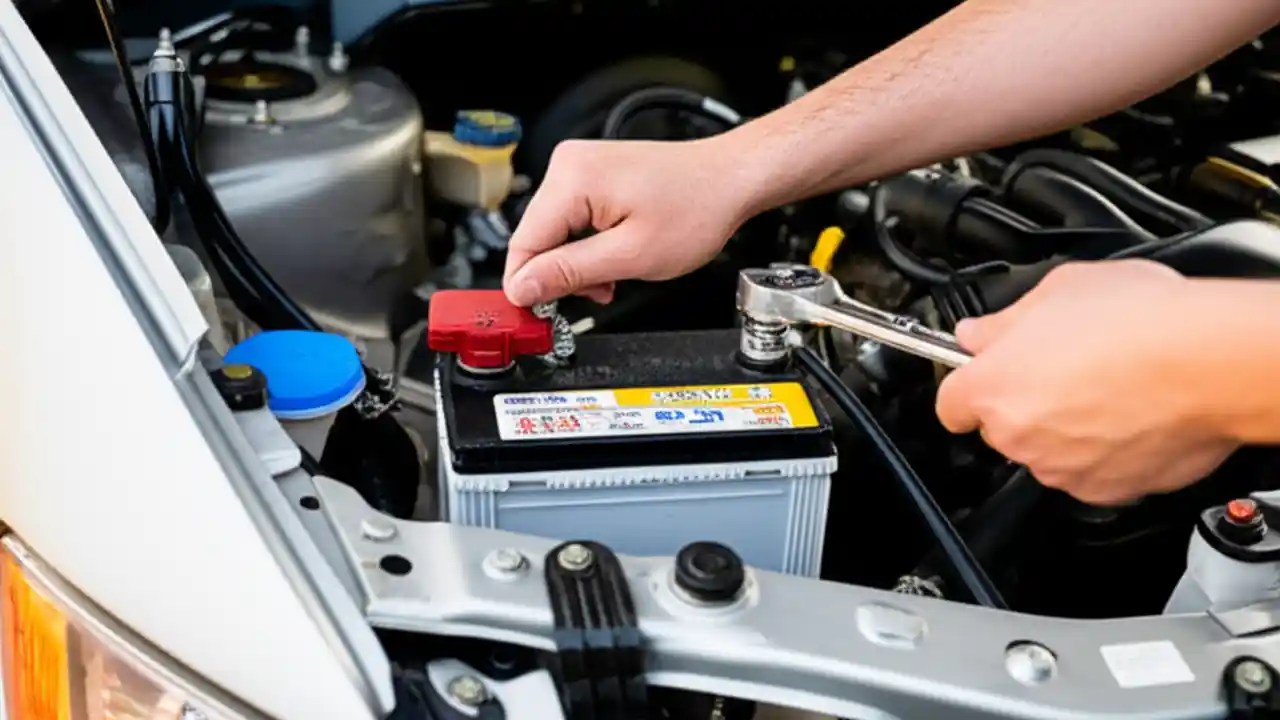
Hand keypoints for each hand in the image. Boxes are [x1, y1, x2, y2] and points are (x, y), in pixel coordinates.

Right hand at [503, 137, 750, 305]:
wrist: (731, 179)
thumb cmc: (698, 207)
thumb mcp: (631, 255)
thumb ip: (569, 273)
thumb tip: (522, 289)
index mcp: (572, 178)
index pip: (523, 243)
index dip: (527, 286)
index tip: (535, 317)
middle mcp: (569, 165)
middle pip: (537, 238)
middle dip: (560, 276)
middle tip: (596, 294)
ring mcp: (580, 167)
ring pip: (555, 233)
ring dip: (577, 265)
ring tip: (613, 277)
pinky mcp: (593, 175)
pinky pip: (573, 220)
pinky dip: (588, 246)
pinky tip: (613, 258)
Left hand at [935, 260, 1237, 504]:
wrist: (1208, 362)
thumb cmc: (1139, 321)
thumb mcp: (1058, 290)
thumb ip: (1006, 320)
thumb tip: (981, 333)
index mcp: (991, 386)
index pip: (951, 403)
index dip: (970, 387)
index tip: (985, 375)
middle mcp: (1017, 435)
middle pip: (1002, 427)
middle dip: (1025, 402)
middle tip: (1066, 367)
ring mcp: (1060, 467)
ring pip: (1046, 451)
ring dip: (1066, 428)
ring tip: (1109, 388)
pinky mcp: (1104, 490)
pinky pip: (1091, 472)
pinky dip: (1106, 452)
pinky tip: (1132, 415)